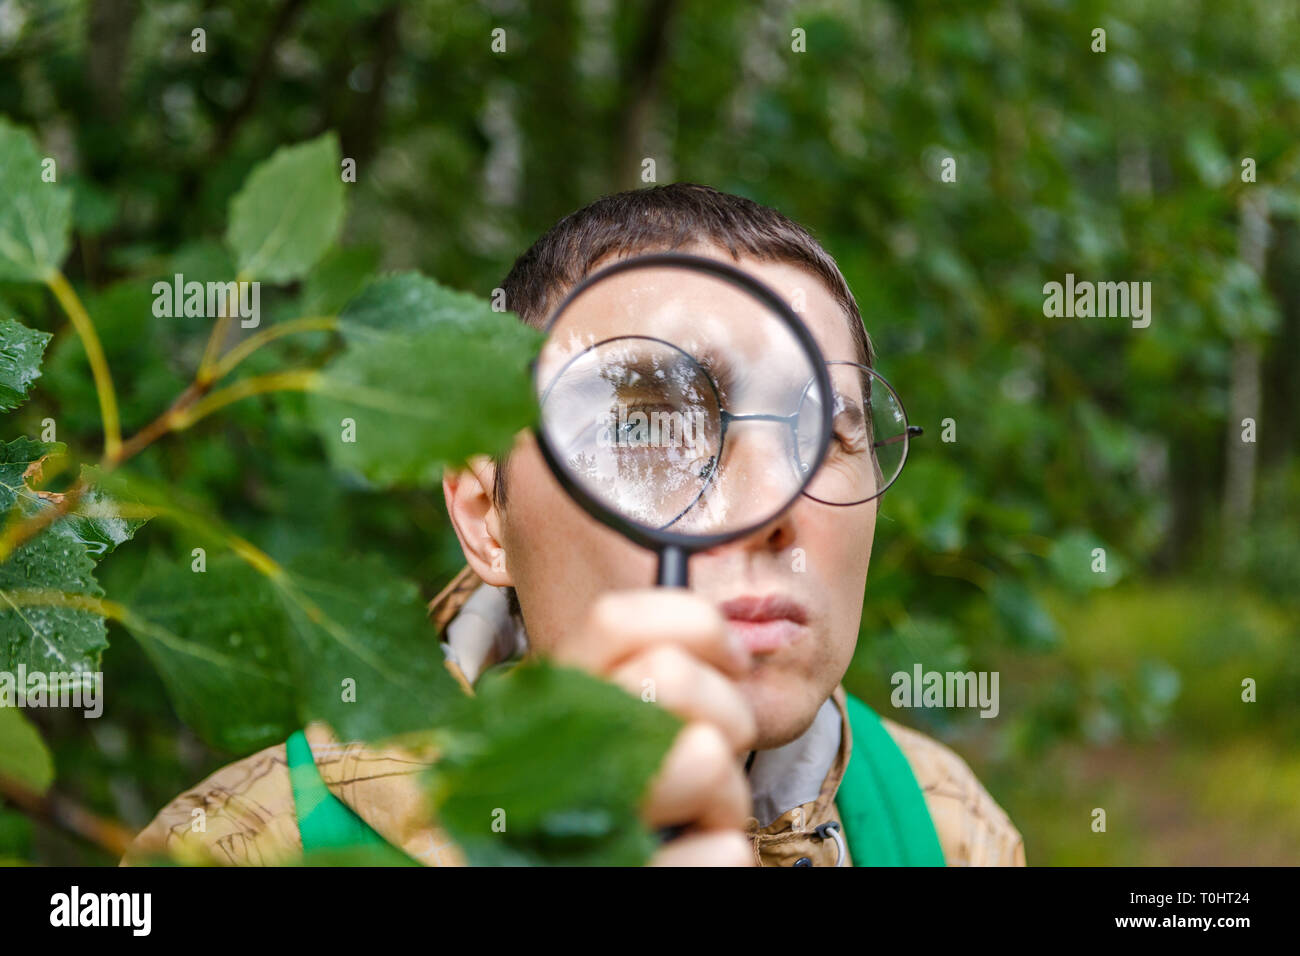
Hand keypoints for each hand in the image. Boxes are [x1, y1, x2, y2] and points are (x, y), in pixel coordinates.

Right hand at [552, 588, 757, 865]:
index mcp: (547, 705)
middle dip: (729, 711)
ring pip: (704, 758)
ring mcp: (579, 823)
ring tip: (699, 812)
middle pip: (670, 674)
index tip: (731, 657)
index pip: (613, 619)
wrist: (591, 876)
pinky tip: (692, 853)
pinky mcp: (620, 879)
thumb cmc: (626, 799)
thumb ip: (651, 675)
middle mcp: (546, 754)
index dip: (697, 624)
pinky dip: (726, 850)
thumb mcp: (619, 724)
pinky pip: (723, 849)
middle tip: (718, 746)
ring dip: (728, 792)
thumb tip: (725, 635)